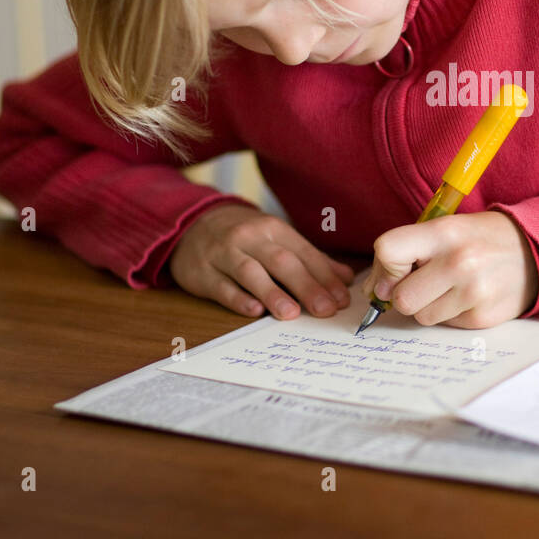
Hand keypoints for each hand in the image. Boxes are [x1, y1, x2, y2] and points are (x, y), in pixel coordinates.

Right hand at [169, 202, 354, 317]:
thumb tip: (346, 279)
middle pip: (281, 262)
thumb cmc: (245, 237)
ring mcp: (224, 254)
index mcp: (273, 230)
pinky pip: (221, 286)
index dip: (325, 276)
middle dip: (306, 286)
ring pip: (251, 273)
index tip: (342, 299)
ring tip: (292, 314)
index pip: (304, 253)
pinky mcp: (202, 273)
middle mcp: (249, 239)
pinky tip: (254, 311)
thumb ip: (311, 259)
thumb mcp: (277, 239)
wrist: (192, 224)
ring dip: (273, 293)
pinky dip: (238, 298)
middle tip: (325, 310)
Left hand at [360, 211, 538, 328]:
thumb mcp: (446, 228)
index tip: (396, 269)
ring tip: (450, 287)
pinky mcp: (482, 318)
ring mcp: (473, 292)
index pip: (388, 251)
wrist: (534, 252)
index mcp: (444, 232)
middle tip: (424, 281)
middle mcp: (459, 262)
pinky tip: (467, 297)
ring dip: (428, 306)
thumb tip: (374, 291)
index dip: (384, 267)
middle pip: (401, 298)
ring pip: (420, 316)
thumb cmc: (480, 239)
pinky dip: (449, 314)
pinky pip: (444, 325)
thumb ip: (408, 251)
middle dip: (405, 293)